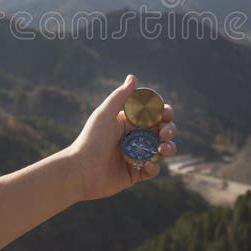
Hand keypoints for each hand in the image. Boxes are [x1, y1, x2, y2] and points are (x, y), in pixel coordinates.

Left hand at [65, 74, 177, 200]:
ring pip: (162, 150)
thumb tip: (133, 77)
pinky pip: (153, 169)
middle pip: (162, 131)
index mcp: (129, 122)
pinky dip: (154, 167)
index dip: (164, 113)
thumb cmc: (91, 140)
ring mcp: (136, 155)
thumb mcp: (105, 115)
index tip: (166, 114)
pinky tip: (146, 164)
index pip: (154, 114)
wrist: (81, 171)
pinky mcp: (135, 173)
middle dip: (169, 130)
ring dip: (169, 148)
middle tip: (164, 134)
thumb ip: (120, 97)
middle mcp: (135, 137)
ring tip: (162, 149)